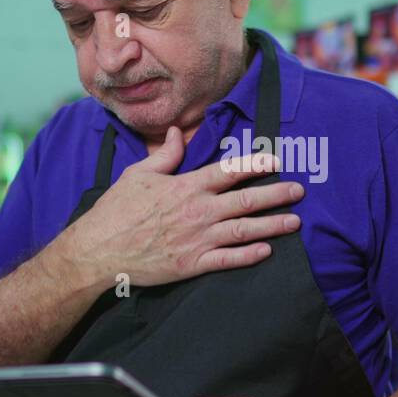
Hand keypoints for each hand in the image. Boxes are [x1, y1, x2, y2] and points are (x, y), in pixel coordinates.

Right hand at [60, 126, 304, 288]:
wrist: (98, 250)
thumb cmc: (116, 210)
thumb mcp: (138, 174)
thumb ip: (165, 155)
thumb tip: (176, 132)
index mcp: (186, 186)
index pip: (229, 172)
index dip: (255, 165)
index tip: (276, 161)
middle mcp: (197, 211)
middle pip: (246, 201)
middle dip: (276, 194)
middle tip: (298, 191)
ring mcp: (197, 239)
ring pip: (244, 230)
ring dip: (273, 225)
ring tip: (294, 222)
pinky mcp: (192, 264)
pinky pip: (228, 259)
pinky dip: (249, 255)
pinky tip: (267, 251)